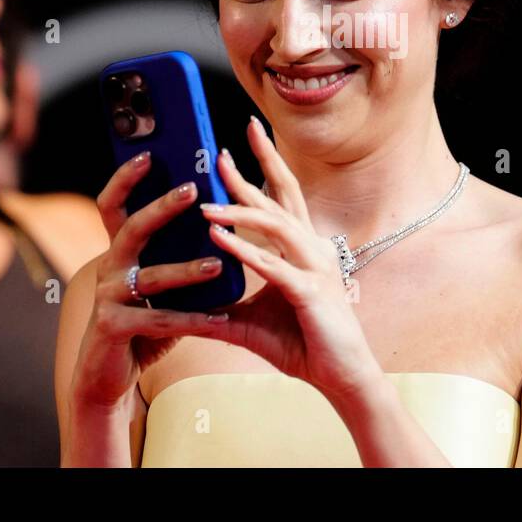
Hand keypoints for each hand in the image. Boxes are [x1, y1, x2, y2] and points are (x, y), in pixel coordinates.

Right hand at [70, 154, 230, 413]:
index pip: (112, 203)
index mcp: (119, 250)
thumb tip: (219, 213)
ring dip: (187, 270)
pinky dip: (193, 320)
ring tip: (218, 264)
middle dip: (161, 207)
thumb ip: (174, 253)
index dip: (125, 177)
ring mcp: (108, 297)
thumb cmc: (142, 321)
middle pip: (132, 228)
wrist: (108, 376)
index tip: (149, 153)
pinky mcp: (114, 328)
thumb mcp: (155, 283)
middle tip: (193, 190)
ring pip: (151, 277)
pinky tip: (221, 319)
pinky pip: (159, 320)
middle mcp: (109, 267)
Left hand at [193, 116, 383, 403]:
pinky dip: (244, 249)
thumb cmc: (303, 343)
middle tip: (221, 148)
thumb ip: (221, 307)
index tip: (234, 146)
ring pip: (277, 225)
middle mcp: (312, 248)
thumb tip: (181, 307)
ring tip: (206, 204)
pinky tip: (218, 237)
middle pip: (283, 196)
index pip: (283, 196)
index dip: (262, 167)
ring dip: (240, 210)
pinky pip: (273, 265)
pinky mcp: (310, 293)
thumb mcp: (251, 320)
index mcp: (303, 247)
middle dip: (255, 167)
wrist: (340, 376)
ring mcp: (314, 267)